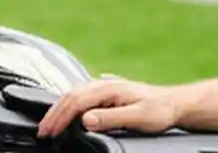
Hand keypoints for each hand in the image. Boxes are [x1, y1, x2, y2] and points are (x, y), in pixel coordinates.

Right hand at [37, 77, 180, 138]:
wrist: (175, 104)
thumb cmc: (159, 111)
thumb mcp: (137, 117)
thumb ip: (111, 117)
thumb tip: (86, 119)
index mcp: (108, 89)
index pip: (75, 102)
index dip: (59, 118)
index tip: (49, 132)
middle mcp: (104, 85)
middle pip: (70, 96)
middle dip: (54, 114)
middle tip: (42, 132)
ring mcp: (106, 88)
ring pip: (75, 95)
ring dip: (60, 109)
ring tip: (50, 124)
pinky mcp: (109, 93)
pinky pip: (83, 96)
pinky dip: (70, 105)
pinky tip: (68, 110)